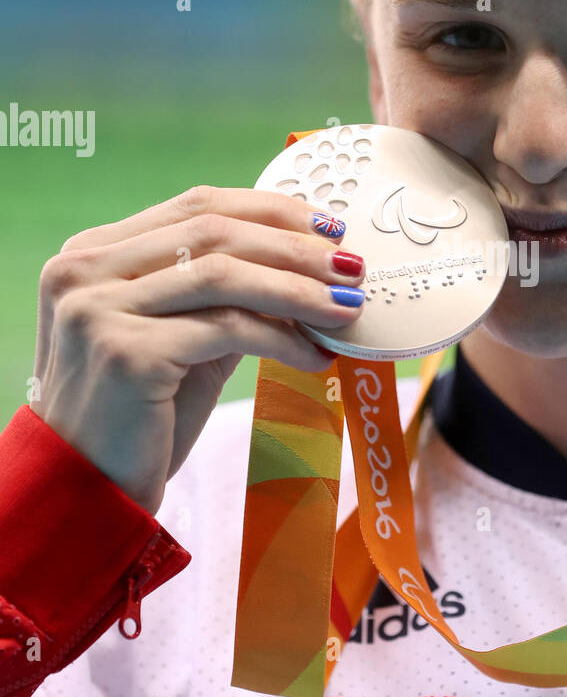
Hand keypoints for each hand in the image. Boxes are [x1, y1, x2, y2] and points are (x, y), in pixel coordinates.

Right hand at [31, 185, 365, 513]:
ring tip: (347, 308)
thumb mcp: (182, 338)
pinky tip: (315, 358)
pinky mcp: (126, 352)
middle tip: (352, 267)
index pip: (197, 207)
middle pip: (213, 232)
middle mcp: (85, 271)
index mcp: (93, 252)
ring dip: (298, 289)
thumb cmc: (141, 414)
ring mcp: (99, 309)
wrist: (90, 489)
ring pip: (223, 275)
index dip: (271, 211)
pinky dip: (281, 340)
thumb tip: (313, 266)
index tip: (330, 228)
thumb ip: (224, 296)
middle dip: (294, 247)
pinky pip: (225, 329)